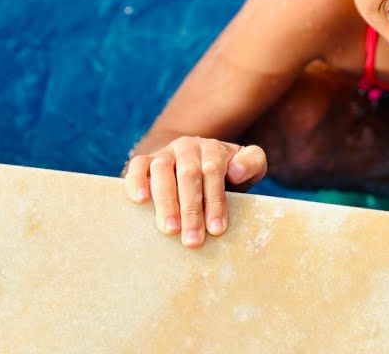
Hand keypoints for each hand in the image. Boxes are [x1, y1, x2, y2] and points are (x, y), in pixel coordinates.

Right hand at [122, 137, 267, 247]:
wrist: (196, 161)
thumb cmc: (225, 174)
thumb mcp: (247, 167)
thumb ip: (252, 162)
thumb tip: (235, 171)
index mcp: (213, 149)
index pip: (214, 172)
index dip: (215, 202)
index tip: (216, 230)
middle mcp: (188, 146)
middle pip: (189, 175)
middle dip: (191, 210)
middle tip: (192, 240)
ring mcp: (166, 152)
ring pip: (162, 170)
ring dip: (166, 201)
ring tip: (170, 230)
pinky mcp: (146, 159)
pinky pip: (138, 166)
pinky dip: (137, 181)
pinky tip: (141, 200)